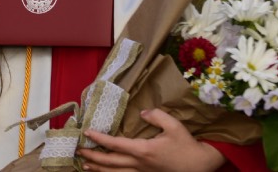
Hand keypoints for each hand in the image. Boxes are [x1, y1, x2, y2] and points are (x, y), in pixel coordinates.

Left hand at [77, 108, 224, 171]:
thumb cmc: (186, 145)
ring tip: (85, 166)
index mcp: (144, 150)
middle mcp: (139, 163)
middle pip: (110, 162)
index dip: (99, 138)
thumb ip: (156, 115)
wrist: (199, 166)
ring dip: (98, 170)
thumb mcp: (174, 125)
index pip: (115, 144)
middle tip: (78, 151)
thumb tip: (142, 112)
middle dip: (92, 157)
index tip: (86, 133)